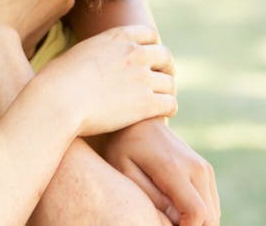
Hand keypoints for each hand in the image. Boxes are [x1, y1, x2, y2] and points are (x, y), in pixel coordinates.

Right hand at [38, 25, 176, 136]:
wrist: (57, 100)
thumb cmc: (56, 80)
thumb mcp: (76, 54)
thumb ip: (95, 52)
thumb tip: (89, 61)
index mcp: (116, 37)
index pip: (148, 33)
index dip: (151, 46)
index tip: (148, 58)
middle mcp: (133, 53)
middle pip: (165, 56)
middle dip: (164, 68)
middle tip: (159, 80)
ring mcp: (142, 77)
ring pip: (170, 83)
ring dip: (165, 91)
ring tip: (158, 101)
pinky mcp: (146, 103)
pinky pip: (171, 104)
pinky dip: (167, 110)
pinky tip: (158, 116)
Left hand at [103, 118, 219, 224]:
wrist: (138, 120)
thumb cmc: (124, 147)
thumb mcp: (125, 170)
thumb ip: (151, 196)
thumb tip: (177, 219)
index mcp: (174, 168)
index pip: (197, 213)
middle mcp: (196, 168)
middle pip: (210, 216)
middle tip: (167, 223)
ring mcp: (204, 168)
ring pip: (213, 212)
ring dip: (196, 220)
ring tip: (170, 216)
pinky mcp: (206, 170)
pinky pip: (210, 202)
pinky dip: (198, 212)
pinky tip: (175, 208)